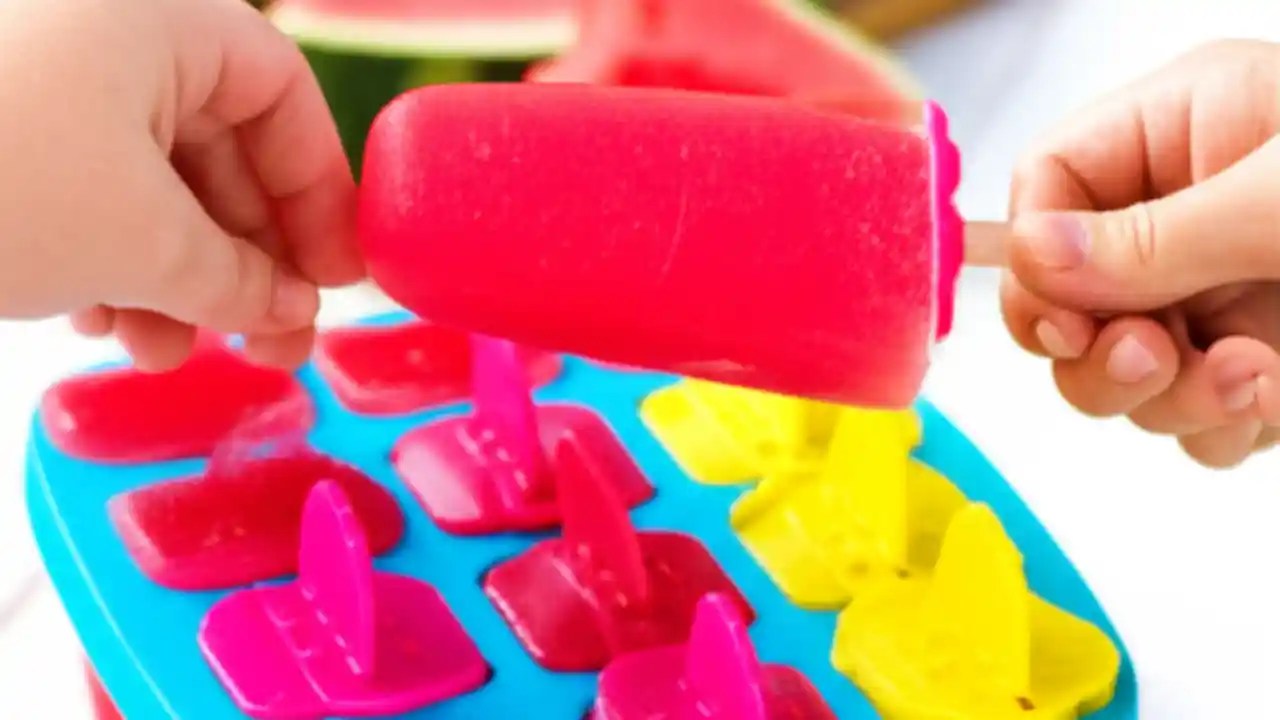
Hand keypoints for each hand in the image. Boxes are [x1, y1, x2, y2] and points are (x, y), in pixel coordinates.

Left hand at [0, 0, 360, 369]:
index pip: (282, 97)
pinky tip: (95, 321)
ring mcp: (40, 80)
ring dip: (174, 278)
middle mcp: (104, 34)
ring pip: (148, 182)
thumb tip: (292, 311)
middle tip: (270, 345)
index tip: (336, 281)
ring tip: (162, 350)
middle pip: (218, 149)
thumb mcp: (142, 240)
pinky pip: (82, 188)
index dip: (321, 193)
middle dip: (244, 259)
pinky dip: (106, 260)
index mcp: (159, 19)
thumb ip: (240, 278)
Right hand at [1002, 39, 1279, 467]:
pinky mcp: (1256, 357)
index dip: (1038, 255)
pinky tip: (1268, 392)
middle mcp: (1184, 214)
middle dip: (1093, 343)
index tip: (1065, 308)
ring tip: (1240, 376)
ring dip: (1161, 392)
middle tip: (1141, 354)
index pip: (1049, 187)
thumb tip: (1033, 258)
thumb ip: (1155, 236)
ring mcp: (1218, 290)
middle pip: (1067, 296)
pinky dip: (1217, 420)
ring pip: (1120, 369)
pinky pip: (1191, 412)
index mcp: (1180, 132)